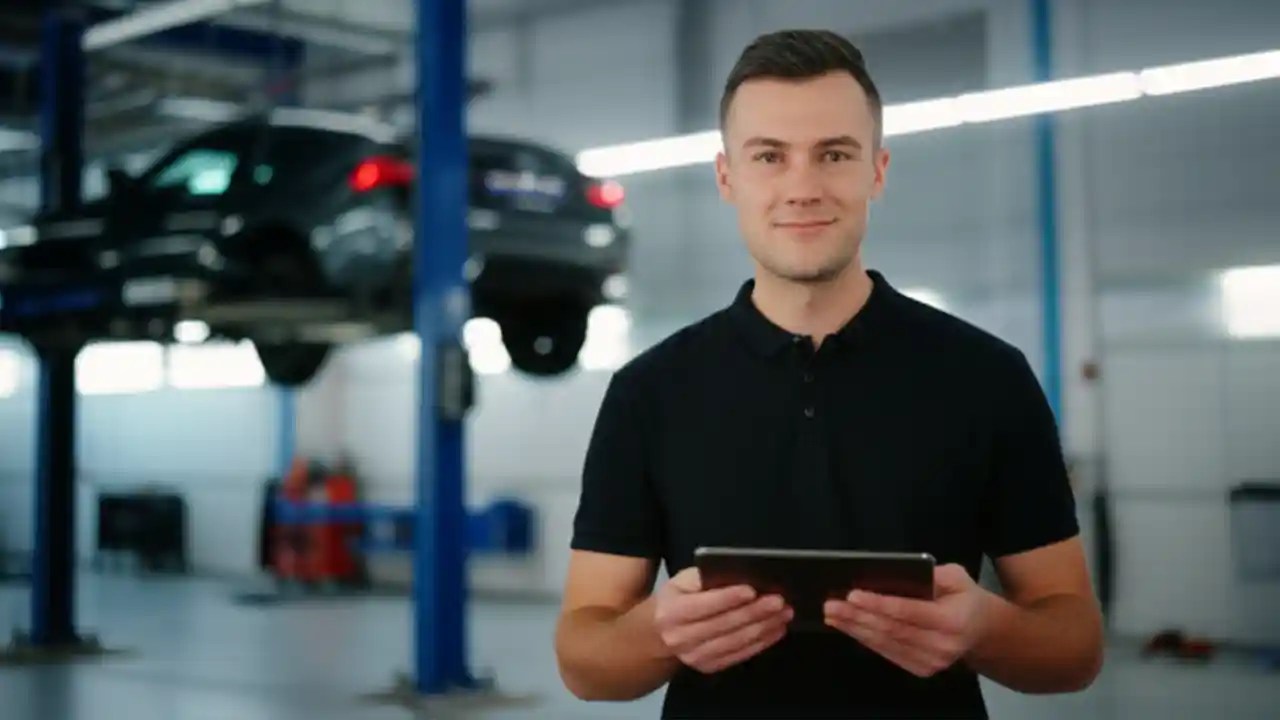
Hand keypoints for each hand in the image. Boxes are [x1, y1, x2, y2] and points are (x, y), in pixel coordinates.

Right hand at [653, 567, 793, 673]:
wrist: (660, 633)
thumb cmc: (678, 599)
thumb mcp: (682, 581)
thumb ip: (705, 577)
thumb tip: (738, 575)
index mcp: (672, 612)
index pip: (704, 605)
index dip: (729, 597)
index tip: (752, 590)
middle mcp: (681, 638)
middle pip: (725, 624)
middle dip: (755, 612)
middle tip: (779, 601)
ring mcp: (695, 656)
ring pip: (736, 641)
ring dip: (764, 627)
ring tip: (784, 614)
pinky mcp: (709, 667)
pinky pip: (740, 655)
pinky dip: (762, 642)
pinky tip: (776, 629)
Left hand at [824, 564, 993, 677]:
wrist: (980, 630)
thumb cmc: (963, 596)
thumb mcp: (956, 576)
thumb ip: (932, 574)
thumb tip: (896, 571)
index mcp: (953, 620)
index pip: (910, 612)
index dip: (880, 604)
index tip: (853, 595)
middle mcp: (942, 646)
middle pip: (892, 630)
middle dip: (858, 616)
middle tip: (832, 604)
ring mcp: (932, 662)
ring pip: (886, 643)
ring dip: (855, 628)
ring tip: (832, 614)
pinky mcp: (921, 669)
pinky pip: (887, 652)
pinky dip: (864, 638)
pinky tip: (847, 626)